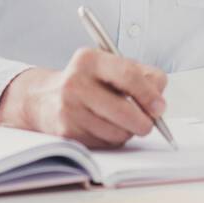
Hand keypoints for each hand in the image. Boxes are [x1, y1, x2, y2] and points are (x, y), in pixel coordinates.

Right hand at [0, 49, 167, 148]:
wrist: (44, 99)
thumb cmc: (88, 82)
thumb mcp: (111, 66)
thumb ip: (142, 76)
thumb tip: (158, 101)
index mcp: (89, 59)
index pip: (128, 75)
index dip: (148, 94)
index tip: (160, 107)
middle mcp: (75, 83)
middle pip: (124, 110)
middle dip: (144, 121)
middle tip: (149, 122)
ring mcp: (69, 109)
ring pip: (117, 132)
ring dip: (128, 131)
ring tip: (121, 121)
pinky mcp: (67, 132)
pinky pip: (105, 143)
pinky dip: (112, 139)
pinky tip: (104, 127)